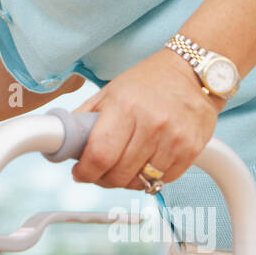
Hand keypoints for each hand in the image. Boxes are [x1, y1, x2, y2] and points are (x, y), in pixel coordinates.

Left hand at [70, 48, 226, 189]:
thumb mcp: (109, 92)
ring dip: (127, 181)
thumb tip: (62, 142)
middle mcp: (151, 124)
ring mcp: (174, 138)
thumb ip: (85, 118)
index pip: (99, 155)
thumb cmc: (148, 82)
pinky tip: (146, 163)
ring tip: (123, 167)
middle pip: (118, 174)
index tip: (80, 173)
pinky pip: (165, 180)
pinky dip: (151, 178)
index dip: (85, 172)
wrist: (193, 73)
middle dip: (102, 179)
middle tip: (99, 172)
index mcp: (125, 107)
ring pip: (141, 181)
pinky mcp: (192, 149)